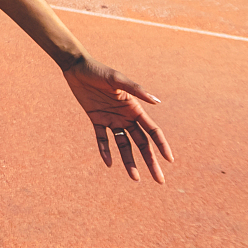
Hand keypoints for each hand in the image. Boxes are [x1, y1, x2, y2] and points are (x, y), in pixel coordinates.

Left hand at [61, 56, 172, 182]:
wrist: (77, 68)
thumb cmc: (100, 70)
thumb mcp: (118, 79)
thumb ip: (136, 90)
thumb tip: (157, 101)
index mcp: (134, 108)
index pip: (152, 131)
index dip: (161, 145)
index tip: (169, 160)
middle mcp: (125, 116)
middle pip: (141, 143)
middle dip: (151, 161)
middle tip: (159, 179)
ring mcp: (111, 119)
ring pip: (123, 145)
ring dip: (129, 161)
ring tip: (135, 178)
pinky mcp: (96, 119)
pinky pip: (102, 139)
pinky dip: (105, 151)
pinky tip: (108, 163)